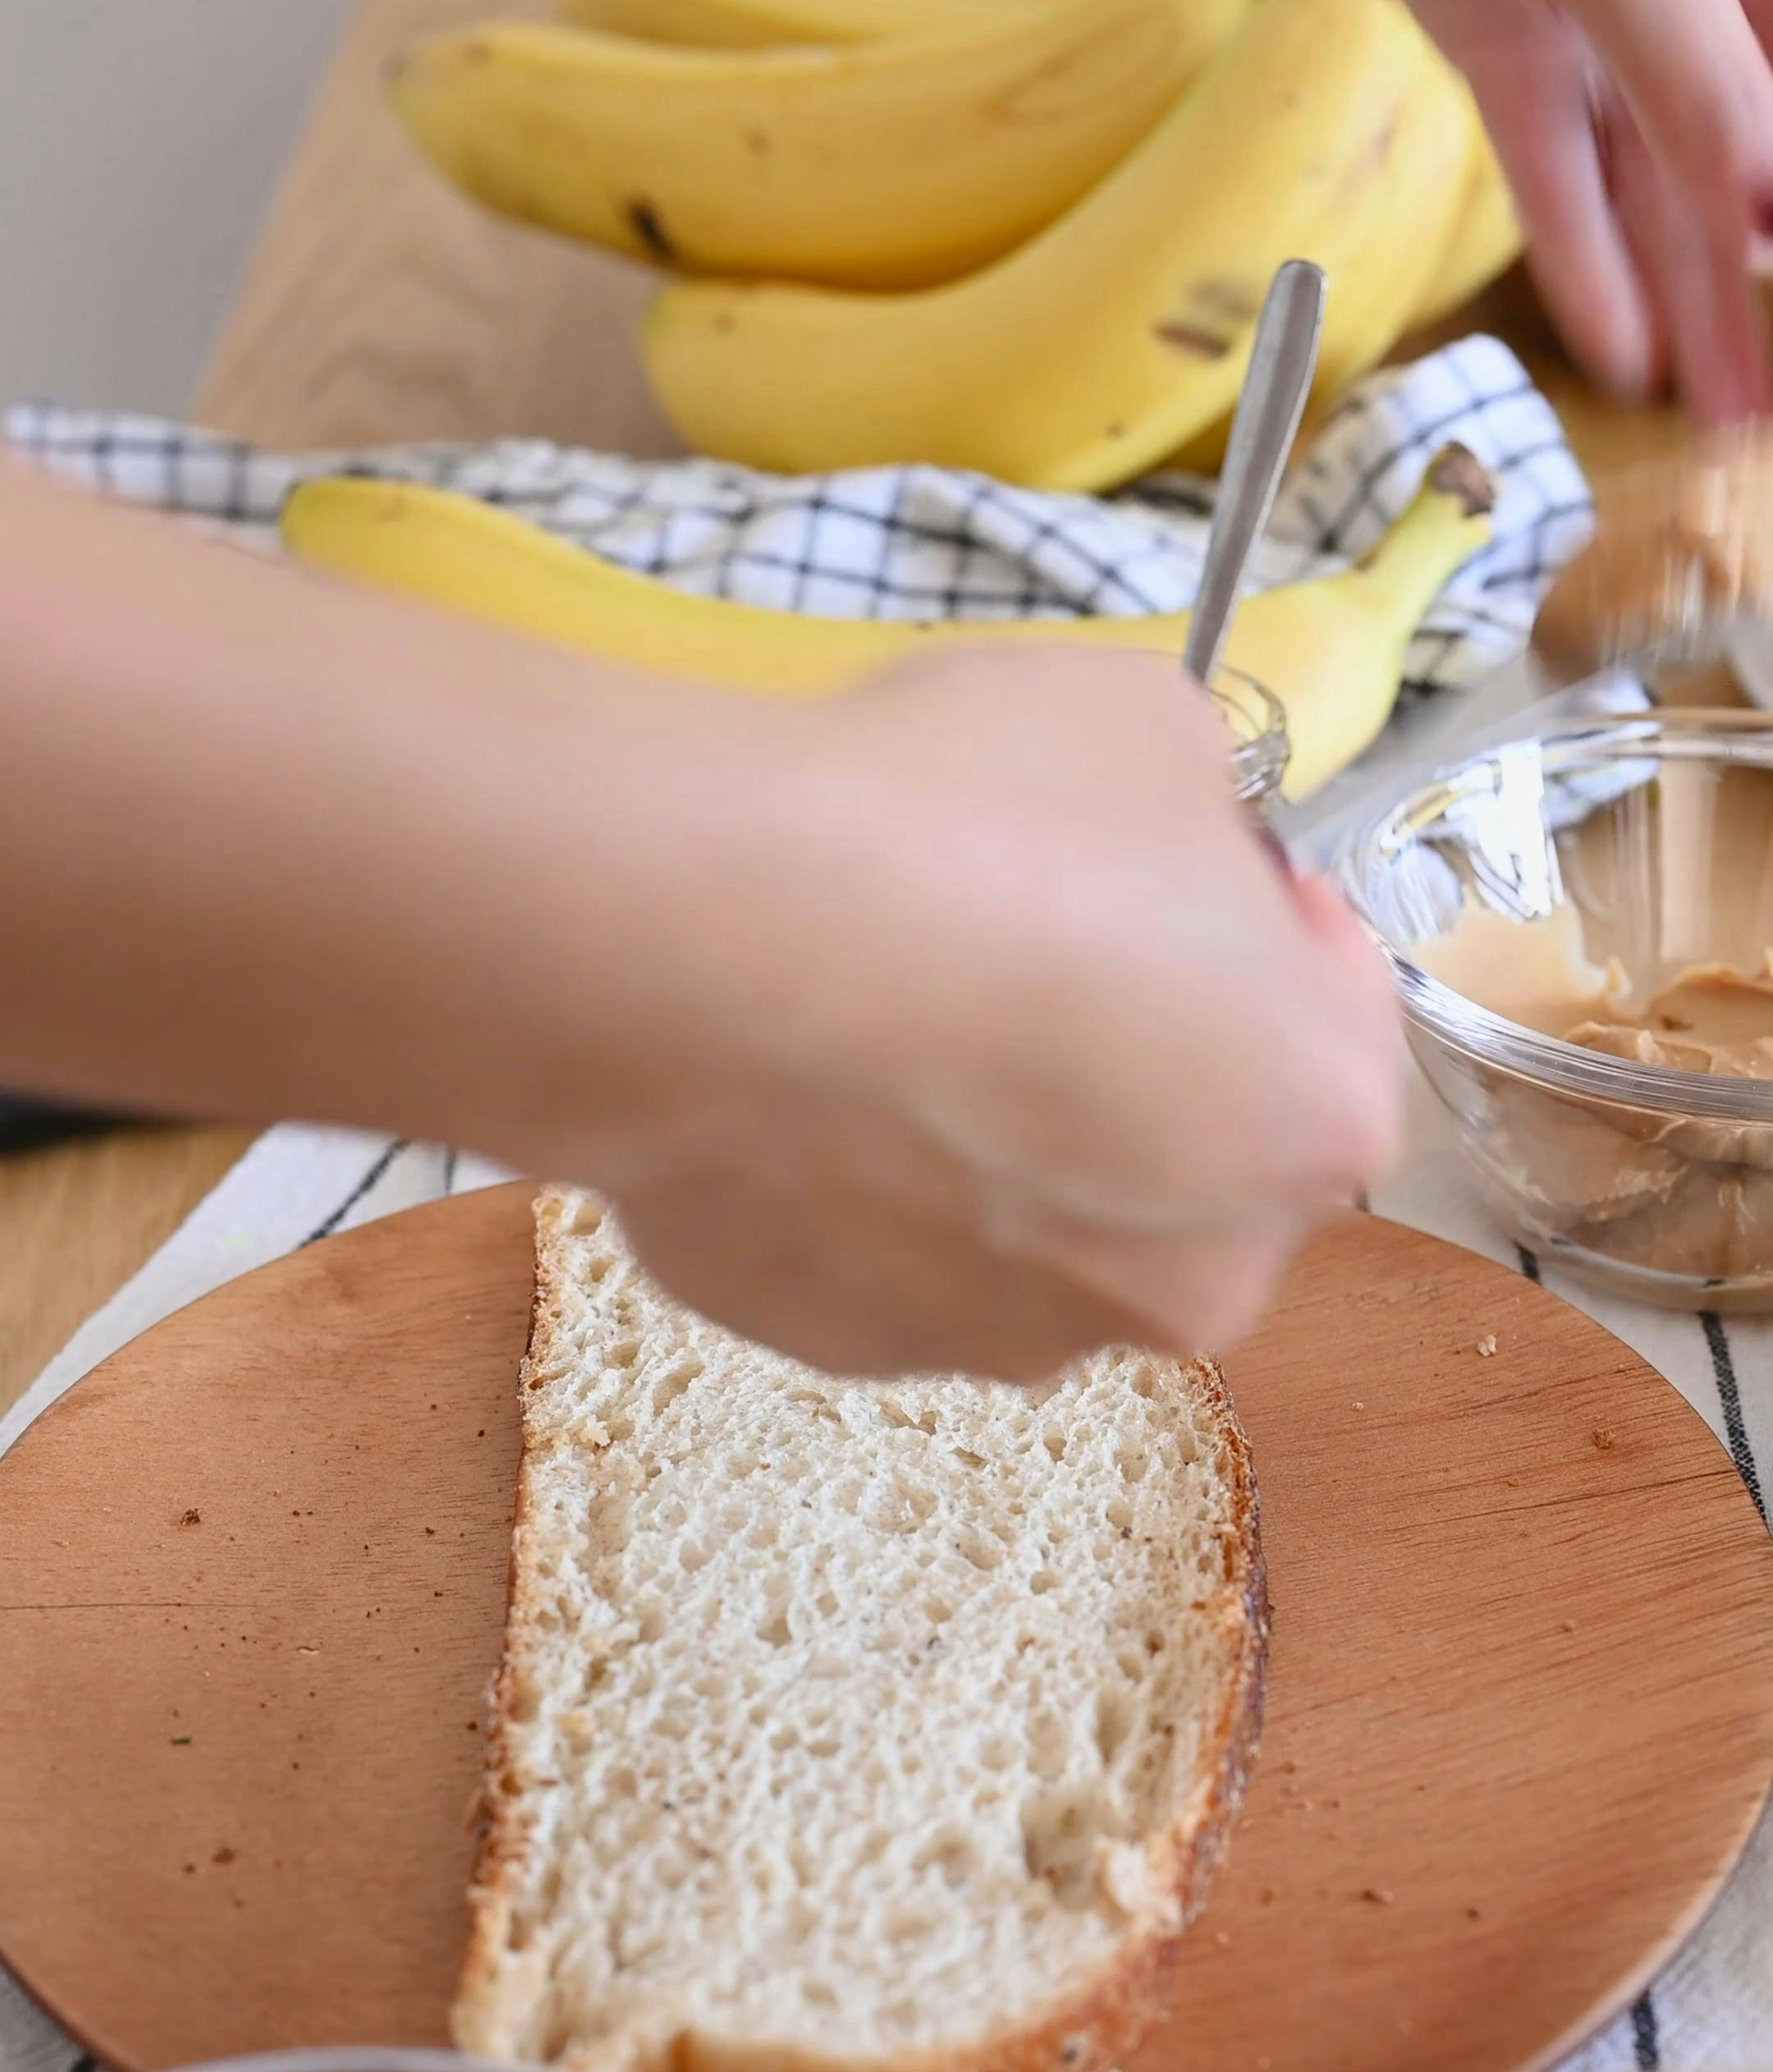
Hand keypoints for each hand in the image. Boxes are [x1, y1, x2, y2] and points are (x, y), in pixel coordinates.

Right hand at [600, 649, 1401, 1378]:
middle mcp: (1192, 1275)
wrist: (699, 939)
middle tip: (1039, 944)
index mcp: (1315, 1119)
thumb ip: (1197, 816)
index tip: (1201, 874)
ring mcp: (1013, 1333)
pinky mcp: (852, 1345)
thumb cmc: (957, 821)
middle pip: (1197, 1156)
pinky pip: (889, 1252)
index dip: (1271, 930)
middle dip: (1142, 1062)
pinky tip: (804, 1067)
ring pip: (1040, 1224)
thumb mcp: (1147, 726)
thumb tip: (1162, 844)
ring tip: (897, 1003)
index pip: (1341, 1021)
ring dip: (1004, 1134)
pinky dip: (866, 1179)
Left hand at [1295, 0, 1772, 420]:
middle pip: (1746, 152)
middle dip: (1758, 281)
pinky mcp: (1507, 21)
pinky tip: (1620, 350)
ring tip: (1719, 413)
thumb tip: (1769, 219)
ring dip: (1685, 292)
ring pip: (1659, 172)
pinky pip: (1558, 157)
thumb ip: (1707, 87)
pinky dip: (1584, 249)